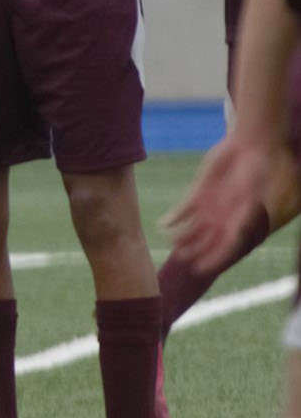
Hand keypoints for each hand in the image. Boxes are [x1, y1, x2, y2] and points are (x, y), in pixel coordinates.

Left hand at [163, 134, 272, 272]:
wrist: (244, 148)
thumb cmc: (254, 171)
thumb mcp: (252, 193)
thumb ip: (243, 213)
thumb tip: (236, 234)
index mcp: (239, 222)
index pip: (226, 247)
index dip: (214, 259)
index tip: (201, 268)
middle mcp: (223, 219)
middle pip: (206, 241)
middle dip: (194, 250)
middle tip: (181, 257)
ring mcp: (209, 208)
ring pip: (192, 229)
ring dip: (181, 237)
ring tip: (170, 241)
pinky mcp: (198, 195)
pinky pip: (183, 211)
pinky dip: (173, 219)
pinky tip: (162, 224)